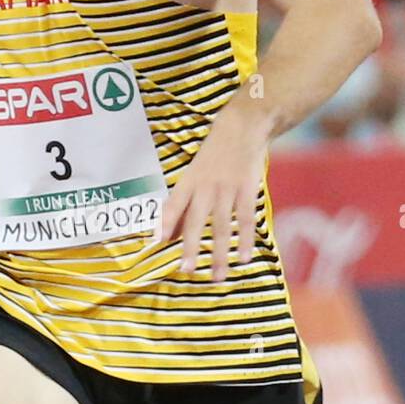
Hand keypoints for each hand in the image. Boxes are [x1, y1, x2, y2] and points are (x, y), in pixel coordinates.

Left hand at [158, 94, 269, 281]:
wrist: (244, 126)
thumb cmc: (215, 153)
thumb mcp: (195, 173)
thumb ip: (184, 204)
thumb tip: (170, 233)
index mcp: (189, 181)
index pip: (173, 205)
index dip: (165, 224)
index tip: (156, 243)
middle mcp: (206, 186)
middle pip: (197, 221)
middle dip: (191, 248)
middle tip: (186, 271)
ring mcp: (227, 189)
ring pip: (222, 227)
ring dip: (220, 254)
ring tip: (217, 277)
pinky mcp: (247, 189)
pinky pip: (246, 220)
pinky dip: (245, 240)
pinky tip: (243, 258)